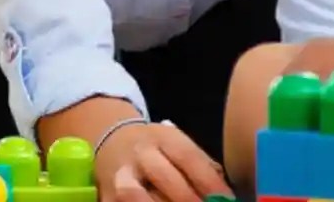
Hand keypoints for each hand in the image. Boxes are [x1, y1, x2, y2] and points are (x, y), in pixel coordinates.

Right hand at [94, 122, 232, 201]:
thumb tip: (224, 196)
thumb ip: (201, 167)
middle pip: (165, 177)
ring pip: (137, 196)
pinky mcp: (107, 197)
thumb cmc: (156, 149)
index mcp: (163, 138)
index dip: (209, 182)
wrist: (112, 143)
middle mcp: (140, 155)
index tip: (227, 200)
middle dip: (188, 200)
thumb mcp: (178, 145)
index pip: (188, 158)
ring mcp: (120, 177)